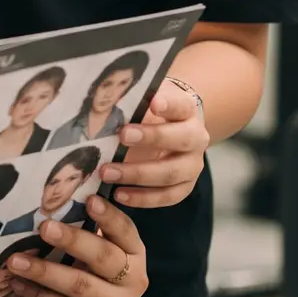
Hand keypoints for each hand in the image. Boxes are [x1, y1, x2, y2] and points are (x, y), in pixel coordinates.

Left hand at [7, 196, 147, 296]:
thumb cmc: (69, 273)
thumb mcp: (75, 251)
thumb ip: (75, 229)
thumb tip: (51, 201)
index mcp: (133, 254)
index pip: (125, 232)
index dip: (109, 216)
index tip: (90, 200)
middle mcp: (134, 282)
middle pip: (105, 257)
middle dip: (73, 240)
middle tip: (44, 227)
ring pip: (80, 286)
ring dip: (44, 271)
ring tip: (14, 260)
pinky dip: (37, 294)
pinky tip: (16, 283)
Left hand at [99, 80, 208, 208]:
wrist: (171, 127)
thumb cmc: (150, 110)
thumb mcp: (144, 98)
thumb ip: (130, 99)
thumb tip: (101, 101)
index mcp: (187, 110)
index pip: (182, 105)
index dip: (170, 105)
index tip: (153, 103)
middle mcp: (196, 137)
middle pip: (182, 139)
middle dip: (152, 138)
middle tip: (122, 136)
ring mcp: (192, 164)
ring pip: (173, 172)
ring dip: (138, 174)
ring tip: (108, 173)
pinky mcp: (185, 185)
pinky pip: (168, 196)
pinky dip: (144, 198)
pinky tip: (119, 194)